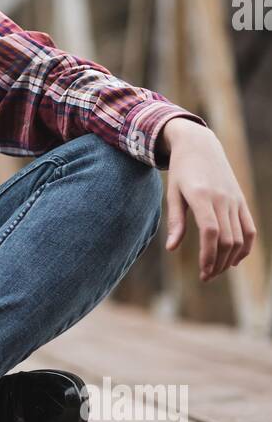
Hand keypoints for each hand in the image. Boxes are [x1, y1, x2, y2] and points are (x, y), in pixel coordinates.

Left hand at [160, 119, 255, 280]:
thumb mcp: (172, 192)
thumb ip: (175, 220)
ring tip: (216, 270)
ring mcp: (234, 200)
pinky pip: (249, 228)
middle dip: (218, 263)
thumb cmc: (181, 170)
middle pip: (227, 239)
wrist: (200, 144)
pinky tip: (234, 260)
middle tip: (206, 276)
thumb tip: (172, 248)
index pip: (210, 232)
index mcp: (202, 196)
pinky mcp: (241, 200)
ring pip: (240, 237)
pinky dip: (245, 247)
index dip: (208, 255)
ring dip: (230, 259)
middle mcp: (222, 199)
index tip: (202, 272)